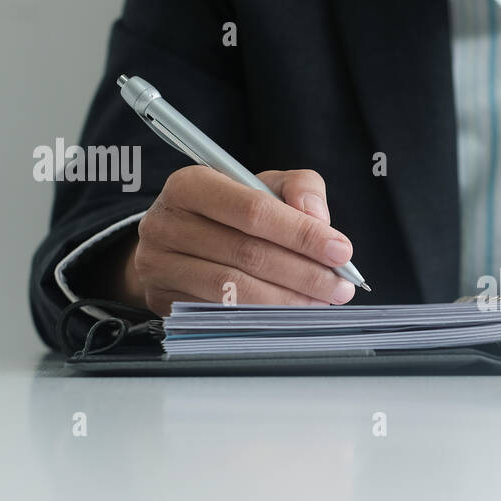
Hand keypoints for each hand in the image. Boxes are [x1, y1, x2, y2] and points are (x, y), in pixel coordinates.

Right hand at [119, 167, 357, 315]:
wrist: (176, 243)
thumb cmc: (229, 212)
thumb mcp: (263, 186)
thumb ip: (298, 188)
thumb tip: (318, 217)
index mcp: (191, 184)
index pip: (254, 211)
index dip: (301, 233)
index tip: (341, 251)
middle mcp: (166, 224)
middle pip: (248, 253)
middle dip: (304, 272)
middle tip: (340, 286)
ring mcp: (159, 266)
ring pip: (234, 288)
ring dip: (287, 299)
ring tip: (322, 301)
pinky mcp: (163, 301)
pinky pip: (220, 313)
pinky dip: (262, 315)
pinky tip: (290, 313)